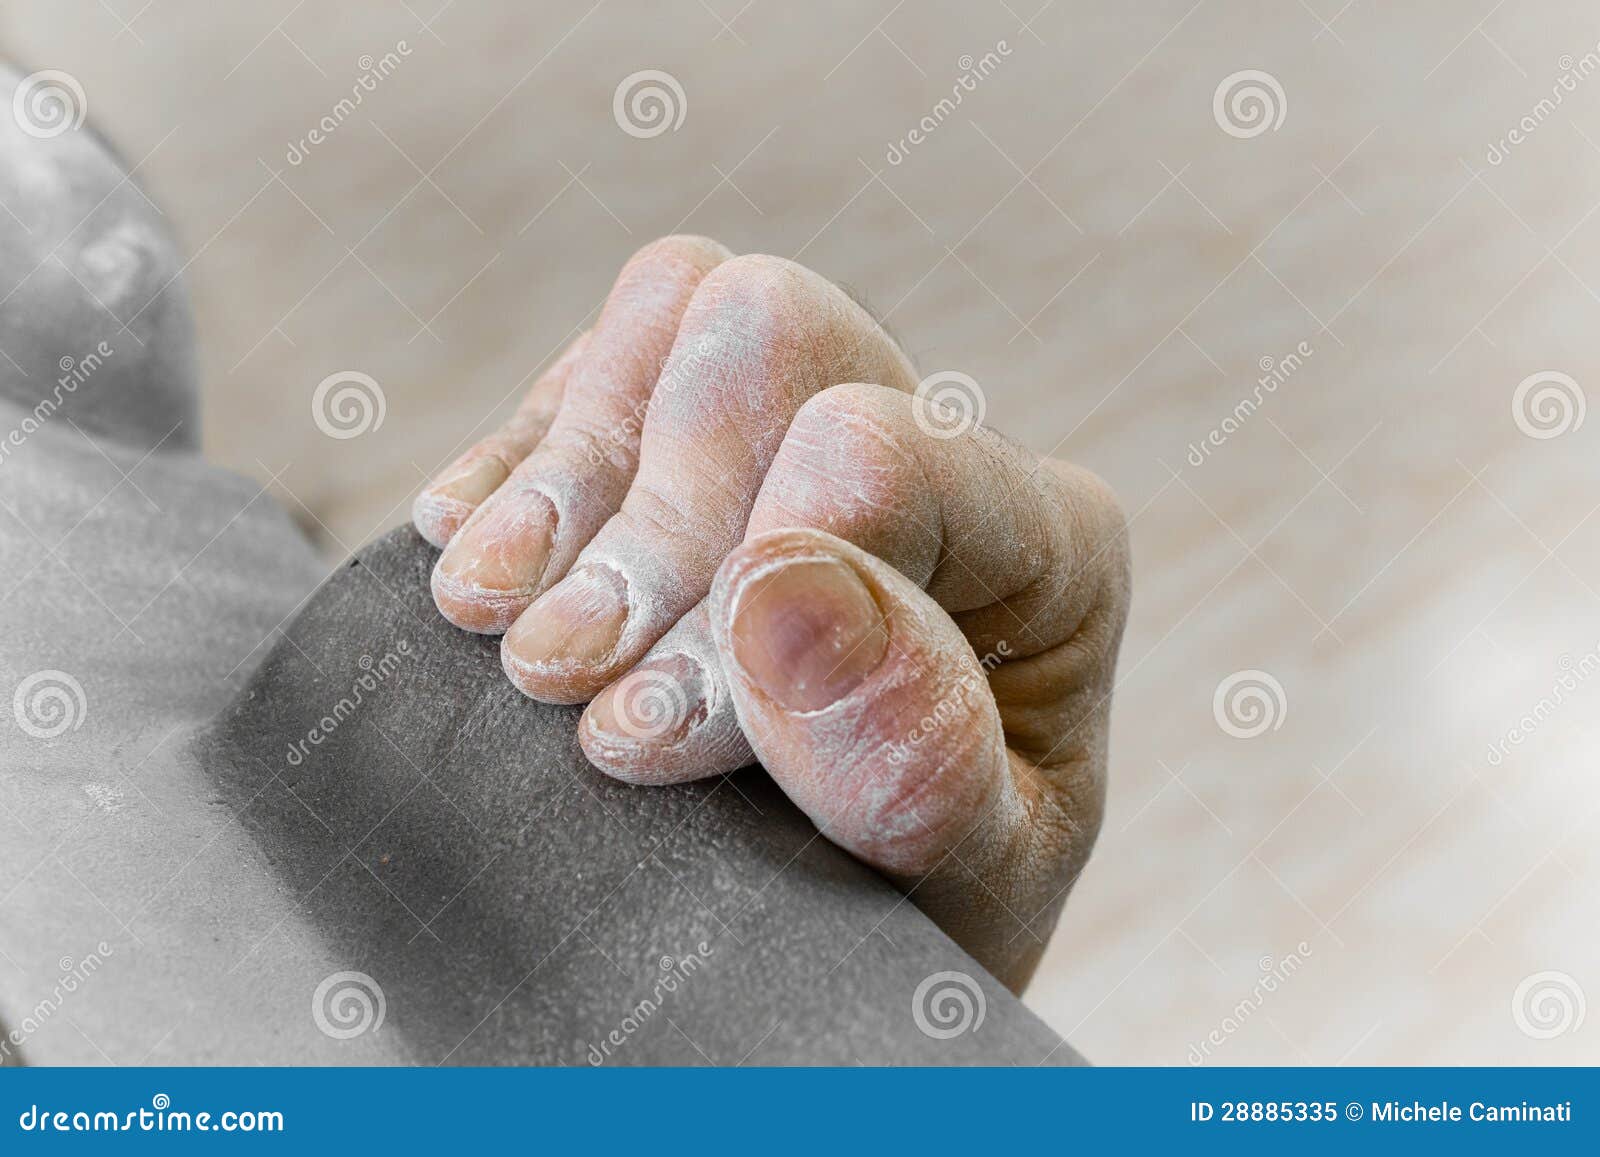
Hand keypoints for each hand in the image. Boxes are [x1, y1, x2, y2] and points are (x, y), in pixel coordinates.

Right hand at [413, 237, 1129, 989]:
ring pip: (684, 304)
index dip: (735, 579)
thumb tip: (787, 597)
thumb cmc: (919, 920)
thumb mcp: (958, 887)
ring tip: (489, 611)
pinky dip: (522, 449)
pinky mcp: (691, 448)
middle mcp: (935, 456)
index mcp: (1042, 548)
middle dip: (645, 512)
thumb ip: (913, 760)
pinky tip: (477, 556)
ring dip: (568, 464)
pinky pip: (604, 355)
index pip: (878, 453)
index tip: (635, 735)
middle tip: (551, 674)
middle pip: (777, 337)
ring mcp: (802, 431)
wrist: (841, 946)